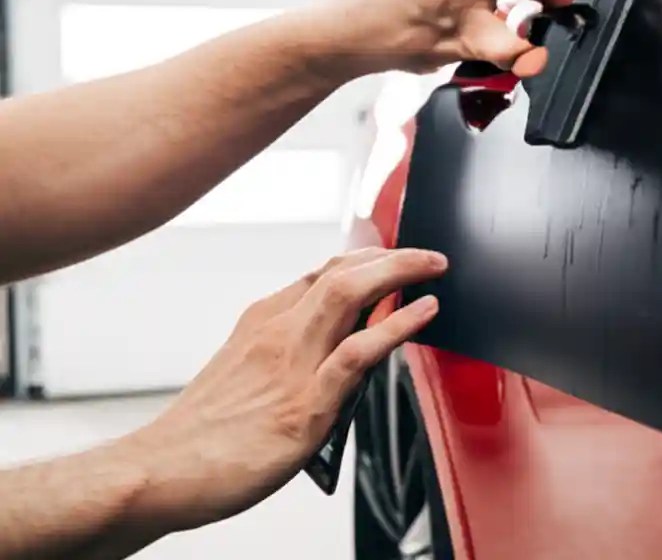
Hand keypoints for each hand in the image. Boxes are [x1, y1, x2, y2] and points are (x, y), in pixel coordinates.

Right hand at [117, 248, 446, 534]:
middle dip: (392, 255)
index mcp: (261, 323)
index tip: (392, 255)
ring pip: (351, 295)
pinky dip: (398, 325)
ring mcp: (293, 365)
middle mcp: (277, 333)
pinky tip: (424, 312)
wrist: (160, 473)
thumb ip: (287, 353)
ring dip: (400, 273)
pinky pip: (360, 352)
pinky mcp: (306, 404)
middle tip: (427, 255)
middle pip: (342, 273)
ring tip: (433, 267)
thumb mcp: (243, 372)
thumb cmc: (202, 434)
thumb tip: (338, 346)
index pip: (321, 274)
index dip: (365, 259)